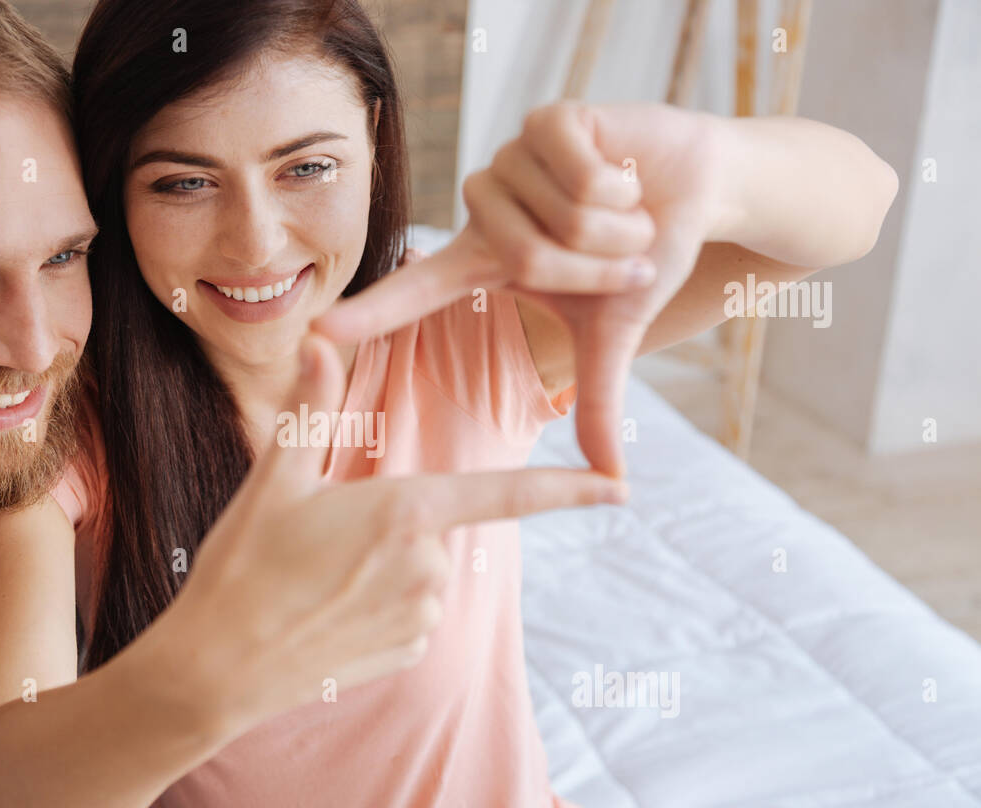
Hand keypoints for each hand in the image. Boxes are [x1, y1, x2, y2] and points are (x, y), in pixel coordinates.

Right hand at [162, 332, 627, 735]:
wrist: (217, 669)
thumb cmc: (244, 567)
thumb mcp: (275, 480)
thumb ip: (312, 409)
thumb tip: (321, 340)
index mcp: (406, 511)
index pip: (507, 495)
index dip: (569, 491)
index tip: (621, 486)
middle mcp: (428, 565)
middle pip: (435, 526)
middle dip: (392, 526)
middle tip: (321, 543)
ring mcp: (423, 615)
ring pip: (423, 572)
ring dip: (385, 569)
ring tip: (317, 582)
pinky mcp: (410, 653)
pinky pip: (413, 615)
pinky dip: (381, 609)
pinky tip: (330, 616)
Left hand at [315, 101, 726, 476]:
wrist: (696, 190)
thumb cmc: (641, 258)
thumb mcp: (612, 334)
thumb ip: (597, 401)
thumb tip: (616, 480)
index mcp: (483, 261)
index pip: (417, 292)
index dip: (371, 315)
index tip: (317, 334)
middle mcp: (484, 208)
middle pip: (530, 258)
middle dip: (596, 264)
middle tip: (620, 247)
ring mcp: (509, 159)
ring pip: (562, 217)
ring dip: (617, 225)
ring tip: (625, 208)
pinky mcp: (544, 120)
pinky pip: (583, 173)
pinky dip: (624, 185)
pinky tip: (628, 171)